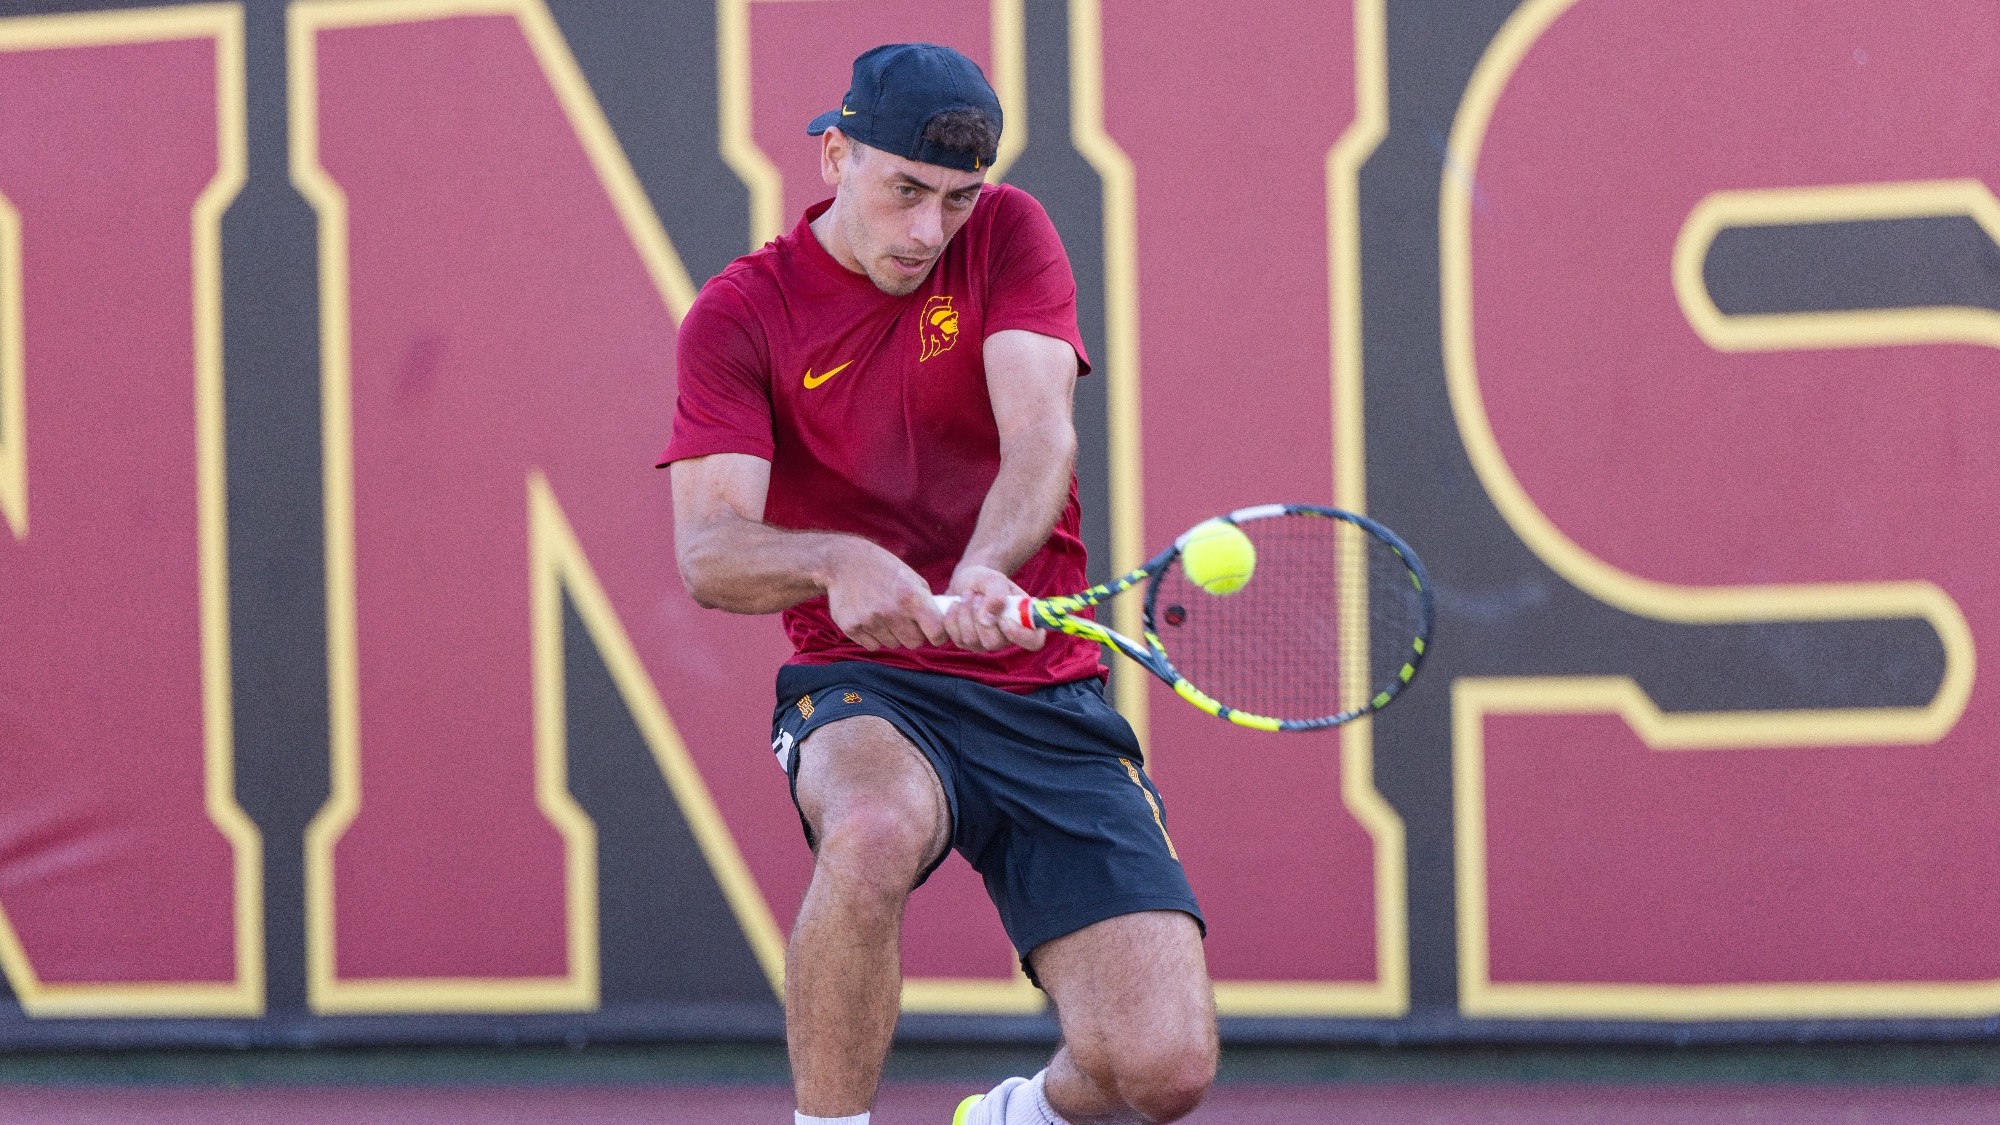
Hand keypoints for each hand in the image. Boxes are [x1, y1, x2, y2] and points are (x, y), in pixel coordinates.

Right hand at [826, 541, 947, 649]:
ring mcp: (870, 621)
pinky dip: (873, 636)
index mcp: (910, 596)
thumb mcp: (910, 577)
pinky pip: (873, 645)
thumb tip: (942, 624)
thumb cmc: (882, 568)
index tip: (933, 632)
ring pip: (892, 644)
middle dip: (913, 634)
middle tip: (904, 620)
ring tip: (882, 613)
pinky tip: (868, 617)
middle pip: (914, 643)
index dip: (938, 635)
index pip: (936, 632)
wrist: (842, 562)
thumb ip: (927, 601)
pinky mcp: (852, 628)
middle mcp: (891, 611)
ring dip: (891, 634)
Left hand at [942, 564, 1045, 652]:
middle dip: (980, 616)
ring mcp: (984, 643)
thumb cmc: (987, 580)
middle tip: (978, 596)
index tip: (1004, 620)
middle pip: (994, 643)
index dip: (1020, 636)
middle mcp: (1006, 637)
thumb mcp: (994, 579)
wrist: (967, 581)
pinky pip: (956, 638)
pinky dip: (952, 618)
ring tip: (967, 595)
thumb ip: (996, 595)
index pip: (1033, 641)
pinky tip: (955, 605)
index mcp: (1024, 622)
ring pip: (971, 640)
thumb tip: (988, 619)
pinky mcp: (965, 643)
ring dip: (965, 613)